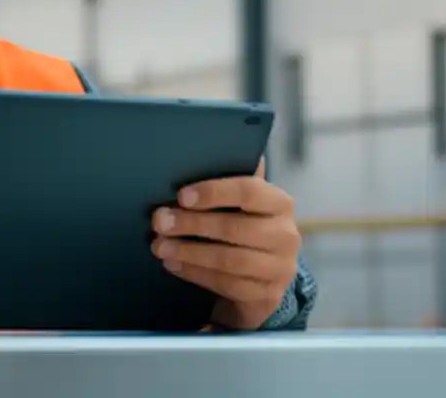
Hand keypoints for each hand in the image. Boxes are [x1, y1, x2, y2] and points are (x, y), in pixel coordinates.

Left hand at [150, 159, 300, 329]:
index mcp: (279, 203)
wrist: (265, 276)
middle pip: (235, 228)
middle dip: (192, 224)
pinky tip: (173, 265)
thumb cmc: (245, 226)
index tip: (181, 195)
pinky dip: (195, 273)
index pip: (249, 191)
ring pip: (230, 260)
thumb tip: (197, 151)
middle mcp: (286, 235)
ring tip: (160, 246)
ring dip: (189, 253)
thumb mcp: (243, 204)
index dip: (214, 192)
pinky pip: (227, 284)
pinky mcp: (266, 295)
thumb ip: (229, 180)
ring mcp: (279, 268)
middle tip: (159, 221)